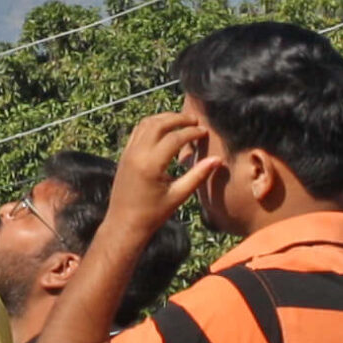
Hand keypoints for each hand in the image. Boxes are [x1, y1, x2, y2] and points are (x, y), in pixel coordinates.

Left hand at [110, 111, 219, 237]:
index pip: (174, 138)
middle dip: (178, 119)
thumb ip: (198, 175)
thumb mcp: (179, 195)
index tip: (205, 131)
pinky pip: (137, 131)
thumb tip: (218, 160)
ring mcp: (128, 152)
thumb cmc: (153, 214)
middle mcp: (137, 154)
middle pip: (158, 124)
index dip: (191, 132)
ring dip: (164, 118)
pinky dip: (151, 124)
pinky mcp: (124, 154)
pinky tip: (164, 128)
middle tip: (195, 120)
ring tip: (182, 121)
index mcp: (150, 164)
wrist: (124, 223)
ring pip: (146, 124)